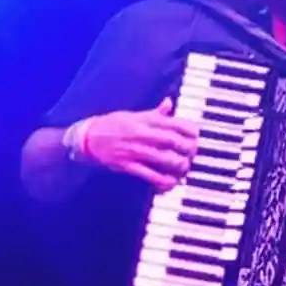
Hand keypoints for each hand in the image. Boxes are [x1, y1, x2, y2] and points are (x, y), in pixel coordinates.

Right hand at [80, 98, 198, 191]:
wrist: (89, 137)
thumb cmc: (113, 124)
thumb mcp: (134, 114)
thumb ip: (155, 112)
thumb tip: (169, 103)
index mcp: (146, 120)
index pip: (175, 123)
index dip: (191, 130)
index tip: (196, 135)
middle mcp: (143, 134)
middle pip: (174, 141)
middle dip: (188, 149)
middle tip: (192, 153)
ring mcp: (136, 151)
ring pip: (165, 159)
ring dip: (179, 166)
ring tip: (184, 168)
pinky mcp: (129, 165)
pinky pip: (150, 176)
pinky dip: (164, 181)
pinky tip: (171, 183)